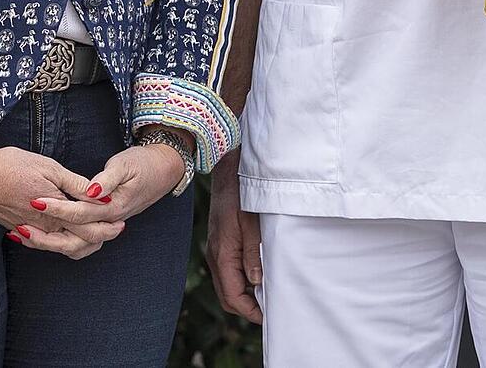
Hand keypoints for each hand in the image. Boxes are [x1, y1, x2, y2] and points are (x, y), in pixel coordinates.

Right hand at [0, 144, 123, 258]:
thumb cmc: (11, 165)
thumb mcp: (49, 167)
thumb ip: (75, 184)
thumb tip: (100, 195)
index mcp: (55, 212)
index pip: (89, 228)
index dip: (107, 227)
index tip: (120, 222)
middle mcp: (43, 228)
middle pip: (77, 243)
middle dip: (98, 239)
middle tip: (114, 230)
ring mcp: (28, 231)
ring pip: (59, 246)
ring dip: (79, 243)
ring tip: (92, 235)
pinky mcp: (15, 229)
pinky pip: (40, 244)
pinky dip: (55, 243)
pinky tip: (58, 236)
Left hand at [32, 141, 183, 229]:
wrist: (163, 170)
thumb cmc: (142, 164)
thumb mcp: (125, 166)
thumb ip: (106, 180)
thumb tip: (91, 192)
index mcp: (113, 208)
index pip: (79, 213)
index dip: (57, 208)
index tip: (35, 201)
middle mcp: (108, 222)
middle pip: (73, 239)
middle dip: (45, 236)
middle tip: (20, 227)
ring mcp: (105, 226)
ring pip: (74, 247)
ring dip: (49, 242)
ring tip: (22, 233)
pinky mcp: (101, 224)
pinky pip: (77, 240)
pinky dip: (57, 239)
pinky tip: (38, 230)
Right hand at [203, 154, 262, 322]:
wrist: (226, 170)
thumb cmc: (240, 194)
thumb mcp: (251, 224)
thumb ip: (252, 254)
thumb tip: (256, 282)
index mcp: (222, 254)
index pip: (233, 297)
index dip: (251, 312)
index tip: (270, 316)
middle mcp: (215, 255)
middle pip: (227, 296)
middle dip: (247, 307)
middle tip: (270, 309)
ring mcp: (215, 249)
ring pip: (227, 284)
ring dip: (244, 294)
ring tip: (266, 294)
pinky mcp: (219, 243)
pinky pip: (227, 270)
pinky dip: (240, 280)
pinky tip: (257, 275)